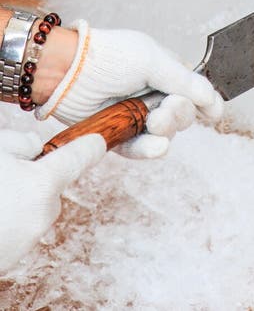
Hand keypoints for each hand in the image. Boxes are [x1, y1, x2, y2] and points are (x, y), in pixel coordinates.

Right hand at [0, 129, 104, 273]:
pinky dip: (6, 220)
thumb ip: (19, 143)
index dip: (88, 146)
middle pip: (50, 186)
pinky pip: (17, 228)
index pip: (77, 158)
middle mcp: (42, 215)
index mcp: (42, 184)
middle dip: (34, 177)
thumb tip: (36, 147)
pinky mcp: (12, 259)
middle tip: (3, 173)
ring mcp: (27, 241)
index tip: (98, 142)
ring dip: (17, 200)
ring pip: (32, 208)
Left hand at [35, 21, 223, 158]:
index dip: (205, 102)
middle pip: (183, 113)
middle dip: (180, 114)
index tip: (212, 113)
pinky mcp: (119, 134)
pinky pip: (141, 147)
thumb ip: (184, 81)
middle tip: (166, 108)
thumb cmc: (108, 56)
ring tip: (155, 123)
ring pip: (165, 133)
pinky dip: (149, 149)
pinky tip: (156, 146)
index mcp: (165, 70)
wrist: (67, 72)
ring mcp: (137, 114)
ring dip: (166, 130)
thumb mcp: (152, 60)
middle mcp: (154, 93)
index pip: (195, 90)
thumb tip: (213, 98)